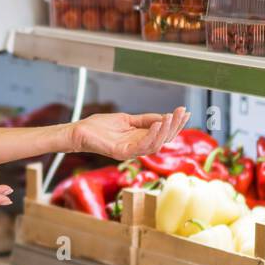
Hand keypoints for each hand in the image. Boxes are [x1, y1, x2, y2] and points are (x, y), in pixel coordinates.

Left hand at [71, 107, 189, 160]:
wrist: (80, 131)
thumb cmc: (100, 127)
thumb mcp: (128, 119)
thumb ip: (145, 120)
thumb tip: (164, 117)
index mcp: (140, 139)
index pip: (163, 134)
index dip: (175, 124)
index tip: (185, 111)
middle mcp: (137, 148)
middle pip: (163, 140)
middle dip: (174, 126)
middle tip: (181, 113)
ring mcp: (130, 152)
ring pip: (155, 145)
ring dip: (165, 131)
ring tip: (170, 117)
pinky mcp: (121, 153)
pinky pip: (141, 146)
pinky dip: (151, 136)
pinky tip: (158, 124)